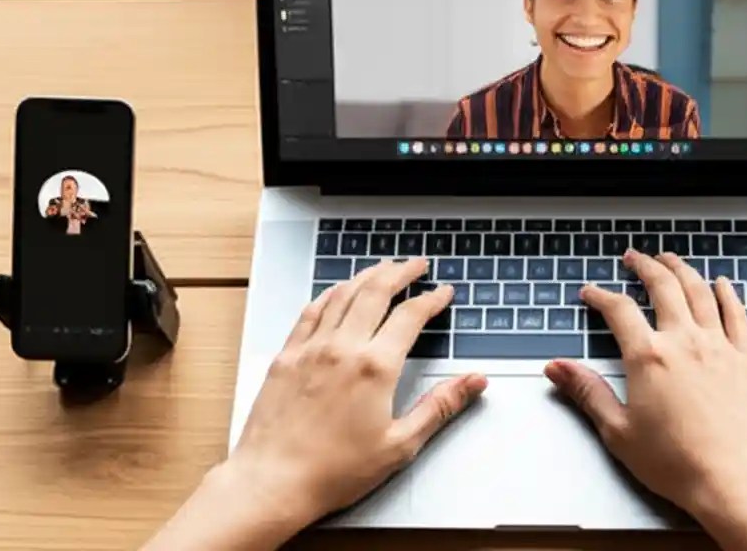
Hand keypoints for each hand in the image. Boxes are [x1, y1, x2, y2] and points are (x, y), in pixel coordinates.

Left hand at [223, 260, 486, 538]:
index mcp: (375, 368)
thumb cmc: (333, 471)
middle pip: (376, 292)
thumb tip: (473, 382)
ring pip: (342, 295)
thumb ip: (440, 407)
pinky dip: (329, 294)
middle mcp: (342, 348)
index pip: (410, 317)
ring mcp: (311, 349)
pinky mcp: (286, 357)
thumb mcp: (400, 445)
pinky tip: (336, 291)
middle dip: (400, 272)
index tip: (443, 292)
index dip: (431, 299)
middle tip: (416, 264)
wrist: (272, 482)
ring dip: (366, 275)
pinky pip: (310, 312)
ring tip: (382, 267)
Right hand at [544, 250, 746, 550]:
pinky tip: (722, 284)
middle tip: (634, 257)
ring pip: (699, 292)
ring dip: (682, 269)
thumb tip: (557, 369)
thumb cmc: (677, 463)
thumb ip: (587, 393)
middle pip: (663, 287)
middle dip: (644, 267)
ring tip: (670, 258)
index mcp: (648, 358)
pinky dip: (727, 294)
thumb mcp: (618, 431)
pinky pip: (736, 314)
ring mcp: (718, 347)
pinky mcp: (745, 359)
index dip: (600, 296)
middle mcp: (684, 342)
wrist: (734, 480)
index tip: (591, 292)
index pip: (618, 311)